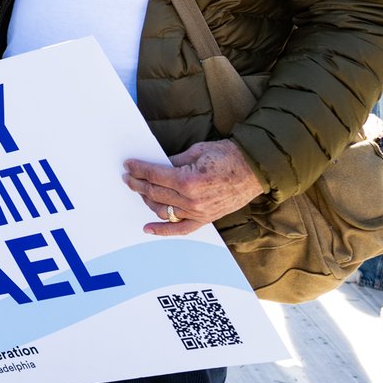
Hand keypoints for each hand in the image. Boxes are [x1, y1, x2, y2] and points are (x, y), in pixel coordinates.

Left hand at [123, 139, 265, 236]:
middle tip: (128, 177)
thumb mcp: (197, 151)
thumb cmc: (228, 156)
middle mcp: (191, 200)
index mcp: (188, 180)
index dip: (138, 169)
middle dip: (137, 183)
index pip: (154, 175)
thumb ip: (174, 160)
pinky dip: (163, 230)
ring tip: (139, 192)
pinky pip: (180, 229)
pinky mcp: (205, 219)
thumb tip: (157, 164)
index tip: (129, 165)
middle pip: (155, 192)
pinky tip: (147, 228)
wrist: (254, 169)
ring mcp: (198, 212)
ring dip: (147, 201)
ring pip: (163, 210)